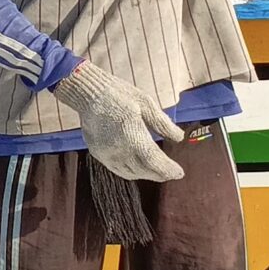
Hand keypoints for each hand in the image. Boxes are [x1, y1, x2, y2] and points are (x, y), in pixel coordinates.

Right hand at [53, 62, 185, 182]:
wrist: (89, 94)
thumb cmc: (120, 95)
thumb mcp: (146, 103)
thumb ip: (163, 123)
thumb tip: (179, 138)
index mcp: (132, 134)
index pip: (153, 160)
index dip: (168, 169)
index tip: (180, 173)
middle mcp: (118, 148)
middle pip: (143, 171)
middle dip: (160, 174)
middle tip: (172, 173)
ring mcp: (106, 153)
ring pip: (131, 173)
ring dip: (147, 175)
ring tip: (158, 172)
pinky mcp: (98, 154)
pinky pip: (118, 170)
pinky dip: (132, 172)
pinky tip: (139, 167)